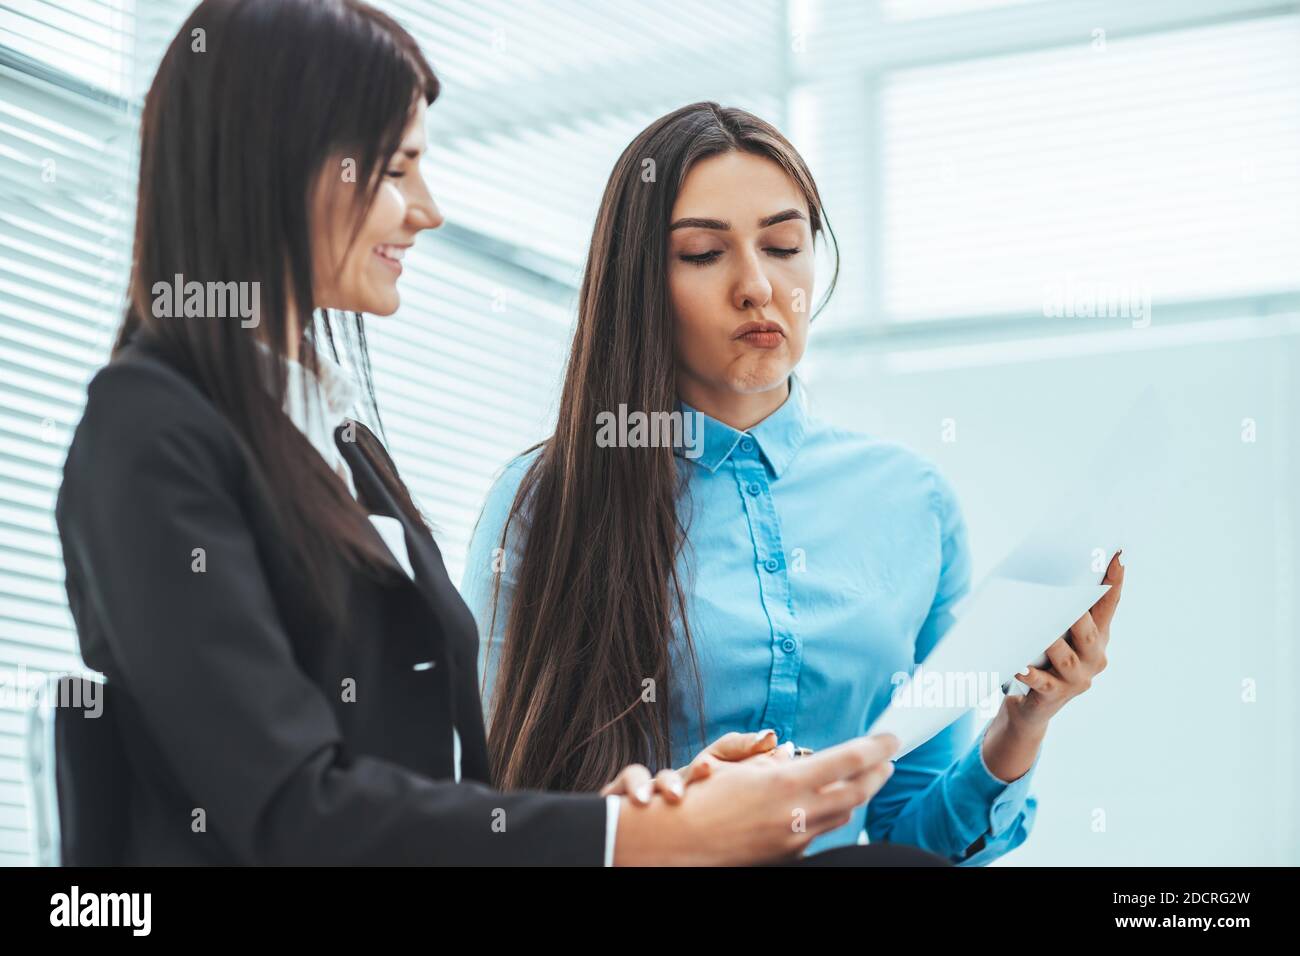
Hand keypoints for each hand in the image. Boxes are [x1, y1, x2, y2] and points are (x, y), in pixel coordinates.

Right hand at [613, 733, 900, 865]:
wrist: (679, 846)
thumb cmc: (700, 800)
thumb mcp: (737, 769)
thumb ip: (771, 759)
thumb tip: (793, 752)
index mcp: (786, 783)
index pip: (848, 761)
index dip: (876, 747)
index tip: (892, 737)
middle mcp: (797, 813)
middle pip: (857, 791)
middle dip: (878, 772)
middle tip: (890, 757)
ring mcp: (796, 838)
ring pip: (843, 814)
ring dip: (858, 793)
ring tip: (866, 776)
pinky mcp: (789, 854)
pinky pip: (820, 830)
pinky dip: (831, 812)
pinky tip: (828, 802)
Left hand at [1005, 550, 1124, 731]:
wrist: (1031, 707)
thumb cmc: (1042, 658)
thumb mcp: (1055, 633)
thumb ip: (1056, 610)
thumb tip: (1041, 576)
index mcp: (1098, 636)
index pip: (1109, 605)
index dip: (1114, 581)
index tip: (1118, 555)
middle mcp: (1095, 658)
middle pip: (1088, 632)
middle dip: (1078, 613)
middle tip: (1067, 594)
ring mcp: (1077, 679)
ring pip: (1066, 657)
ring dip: (1052, 644)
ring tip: (1039, 632)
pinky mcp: (1056, 695)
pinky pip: (1042, 683)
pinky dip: (1030, 674)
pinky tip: (1019, 666)